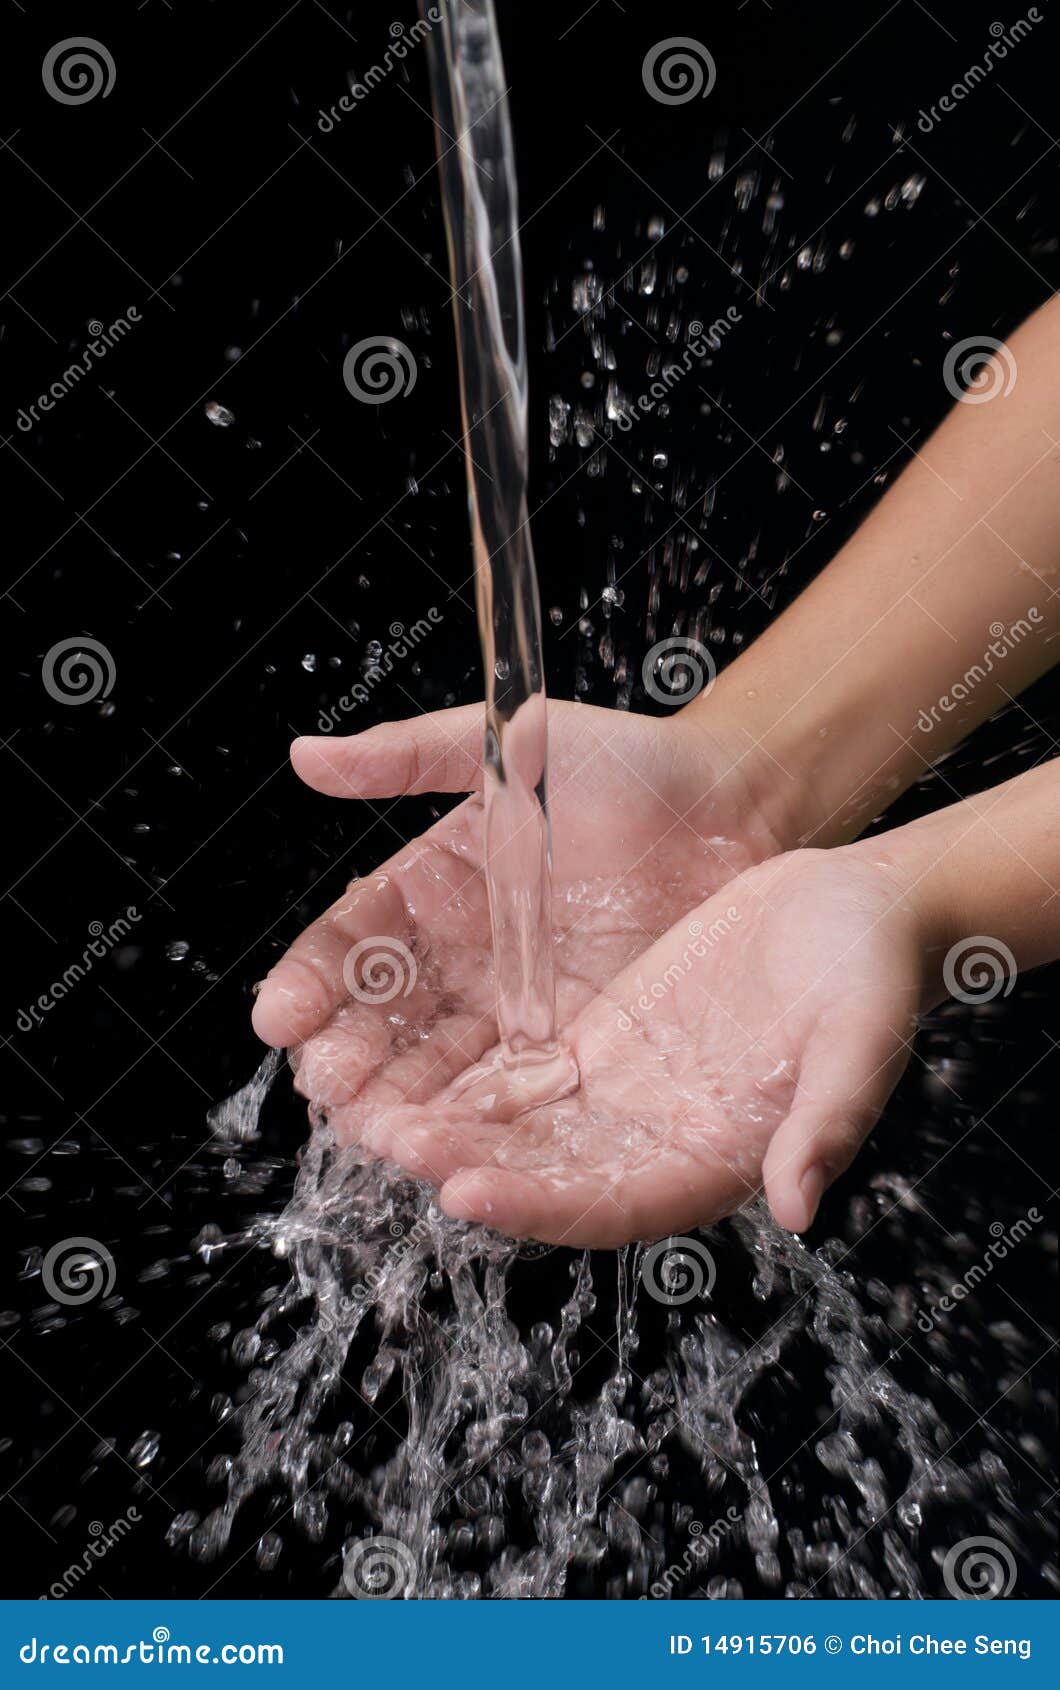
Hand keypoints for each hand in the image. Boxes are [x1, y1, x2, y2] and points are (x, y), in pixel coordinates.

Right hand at [252, 700, 790, 1116]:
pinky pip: (517, 1093)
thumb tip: (307, 758)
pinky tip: (454, 1147)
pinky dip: (483, 1123)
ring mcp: (516, 1006)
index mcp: (433, 887)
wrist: (736, 804)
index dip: (314, 980)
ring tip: (380, 1132)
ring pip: (441, 1068)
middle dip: (350, 1059)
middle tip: (330, 1088)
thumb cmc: (627, 763)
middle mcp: (464, 957)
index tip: (281, 1017)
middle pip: (385, 1020)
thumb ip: (409, 757)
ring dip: (404, 1105)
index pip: (354, 941)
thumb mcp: (514, 745)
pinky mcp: (574, 1045)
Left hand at [345, 847, 924, 1245]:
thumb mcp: (860, 1036)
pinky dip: (470, 1074)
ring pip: (523, 1128)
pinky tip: (412, 1058)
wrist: (855, 907)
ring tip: (377, 1109)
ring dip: (453, 1126)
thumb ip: (829, 1119)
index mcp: (717, 1160)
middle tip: (392, 1143)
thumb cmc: (871, 971)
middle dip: (468, 1168)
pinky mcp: (603, 1042)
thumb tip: (799, 1207)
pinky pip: (524, 1070)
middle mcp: (657, 1142)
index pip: (612, 1207)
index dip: (539, 1207)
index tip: (467, 1193)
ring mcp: (624, 1094)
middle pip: (547, 1176)